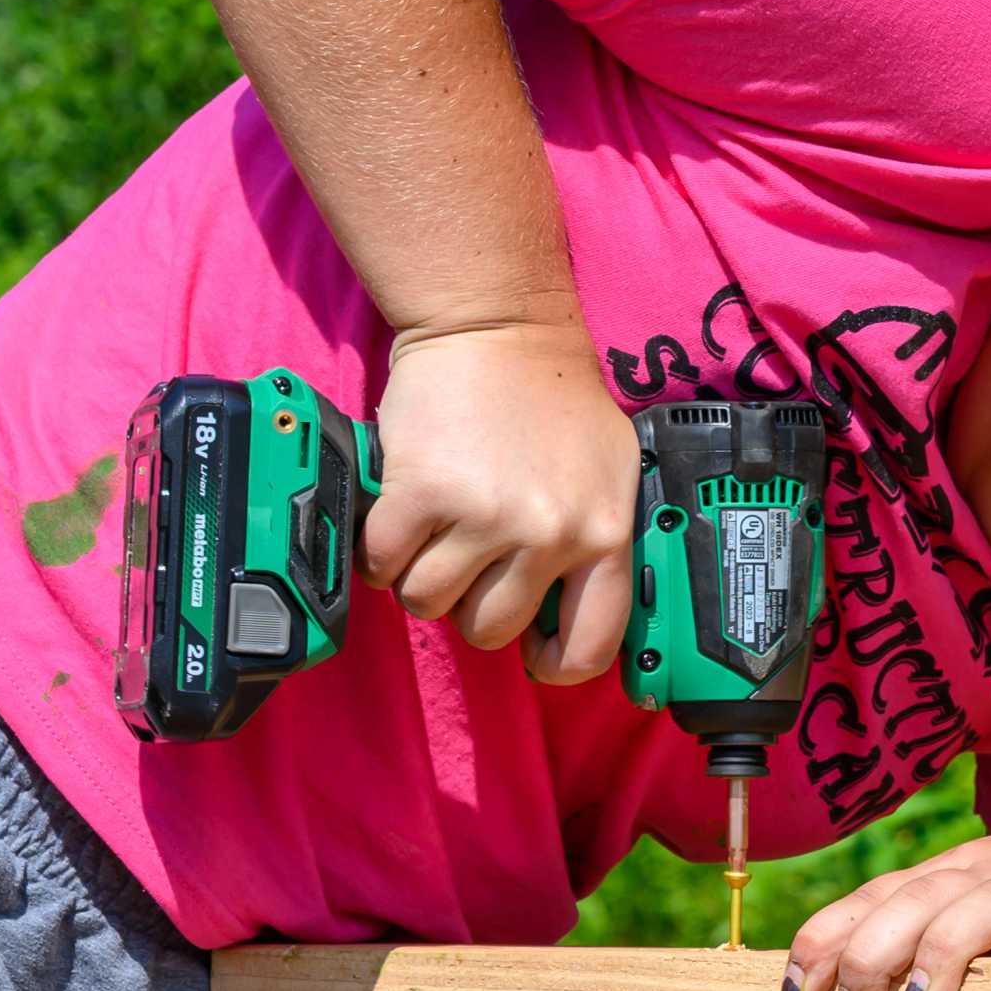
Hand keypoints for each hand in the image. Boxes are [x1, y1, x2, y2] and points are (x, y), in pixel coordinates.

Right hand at [358, 320, 638, 682]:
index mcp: (606, 533)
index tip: (534, 653)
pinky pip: (383, 565)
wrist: (498, 325)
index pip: (591, 646)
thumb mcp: (611, 469)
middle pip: (490, 631)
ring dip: (418, 578)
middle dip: (469, 605)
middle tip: (468, 561)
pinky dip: (379, 551)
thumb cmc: (554, 395)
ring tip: (432, 535)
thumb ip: (597, 536)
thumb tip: (570, 606)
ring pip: (429, 603)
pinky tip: (397, 518)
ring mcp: (485, 516)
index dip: (556, 665)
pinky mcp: (423, 494)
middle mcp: (550, 534)